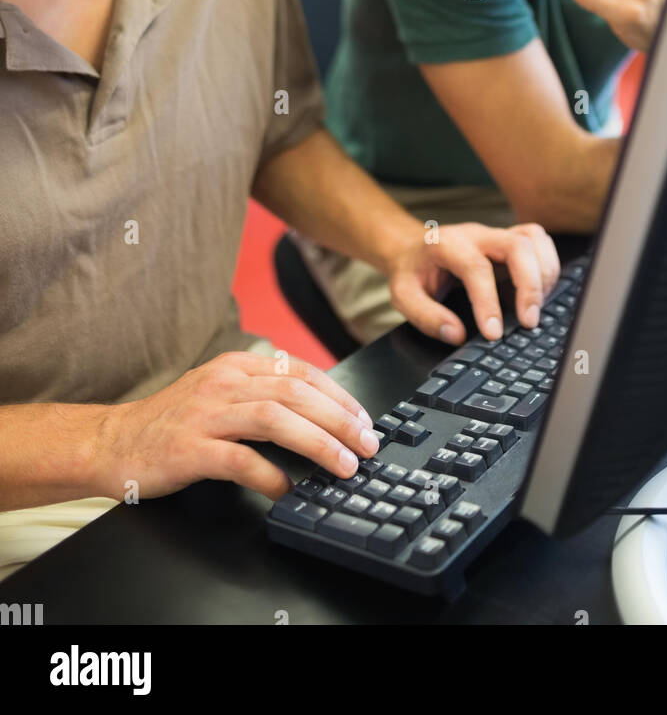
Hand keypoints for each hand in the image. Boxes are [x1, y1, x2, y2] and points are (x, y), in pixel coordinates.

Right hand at [93, 351, 379, 501]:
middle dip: (339, 418)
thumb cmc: (172, 422)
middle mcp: (224, 383)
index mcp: (236, 366)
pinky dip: (269, 474)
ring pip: (274, 419)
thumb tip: (317, 414)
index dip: (338, 395)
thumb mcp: (219, 393)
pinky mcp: (189, 449)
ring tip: (343, 464)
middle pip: (295, 392)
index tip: (364, 419)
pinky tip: (287, 489)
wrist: (112, 441)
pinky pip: (239, 459)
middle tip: (367, 444)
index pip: (300, 372)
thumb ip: (260, 394)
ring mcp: (206, 414)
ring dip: (317, 442)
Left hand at [386, 221, 559, 345]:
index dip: (488, 302)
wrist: (413, 248)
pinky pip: (539, 241)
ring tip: (536, 307)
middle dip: (530, 285)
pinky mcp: (509, 239)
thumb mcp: (403, 296)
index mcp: (446, 244)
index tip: (493, 333)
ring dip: (544, 273)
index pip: (476, 268)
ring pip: (534, 239)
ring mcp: (495, 233)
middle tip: (529, 322)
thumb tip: (456, 335)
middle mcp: (475, 234)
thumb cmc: (411, 272)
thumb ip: (427, 316)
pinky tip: (539, 292)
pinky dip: (547, 265)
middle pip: (516, 245)